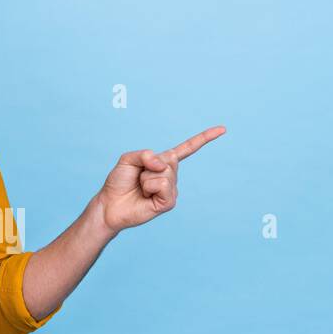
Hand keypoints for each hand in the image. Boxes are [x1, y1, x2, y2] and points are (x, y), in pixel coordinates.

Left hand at [93, 125, 225, 233]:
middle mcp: (170, 176)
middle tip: (139, 176)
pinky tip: (145, 195)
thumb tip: (163, 164)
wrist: (110, 204)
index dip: (204, 138)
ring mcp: (171, 190)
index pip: (187, 149)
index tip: (222, 129)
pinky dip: (150, 186)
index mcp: (163, 163)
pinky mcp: (169, 202)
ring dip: (147, 177)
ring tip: (140, 187)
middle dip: (150, 164)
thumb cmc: (118, 182)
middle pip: (171, 158)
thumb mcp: (128, 159)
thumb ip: (145, 154)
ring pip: (166, 172)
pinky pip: (163, 184)